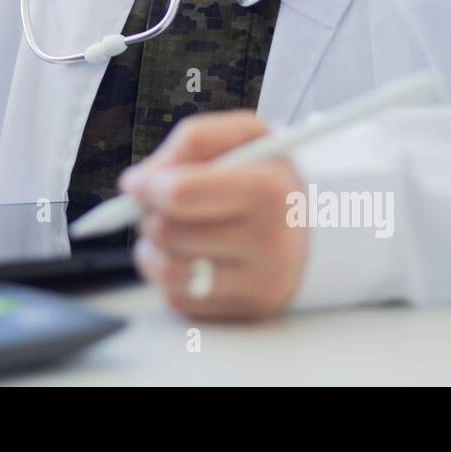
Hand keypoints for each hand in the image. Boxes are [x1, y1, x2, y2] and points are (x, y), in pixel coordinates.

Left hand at [118, 111, 307, 320]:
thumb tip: (136, 182)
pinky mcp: (244, 315)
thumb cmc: (269, 177)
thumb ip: (192, 140)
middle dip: (150, 213)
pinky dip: (170, 277)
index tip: (137, 182)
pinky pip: (176, 300)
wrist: (314, 228)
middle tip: (160, 203)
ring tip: (173, 229)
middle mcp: (270, 245)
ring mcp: (259, 287)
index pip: (181, 194)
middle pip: (166, 231)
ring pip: (164, 270)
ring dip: (153, 247)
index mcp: (270, 191)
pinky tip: (192, 257)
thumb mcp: (247, 136)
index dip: (148, 186)